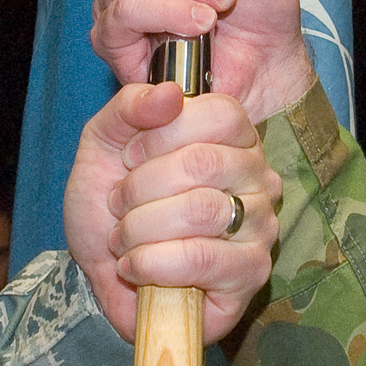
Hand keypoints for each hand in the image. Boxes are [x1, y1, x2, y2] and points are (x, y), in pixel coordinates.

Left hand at [64, 82, 280, 342]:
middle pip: (203, 162)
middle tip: (118, 204)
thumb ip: (129, 106)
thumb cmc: (112, 205)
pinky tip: (135, 266)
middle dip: (140, 188)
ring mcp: (261, 225)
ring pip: (201, 211)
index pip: (221, 113)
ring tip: (123, 238)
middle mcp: (258, 176)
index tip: (130, 158)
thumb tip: (170, 93)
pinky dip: (151, 263)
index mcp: (232, 136)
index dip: (161, 135)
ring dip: (141, 227)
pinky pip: (202, 259)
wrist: (105, 270)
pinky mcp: (252, 272)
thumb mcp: (104, 142)